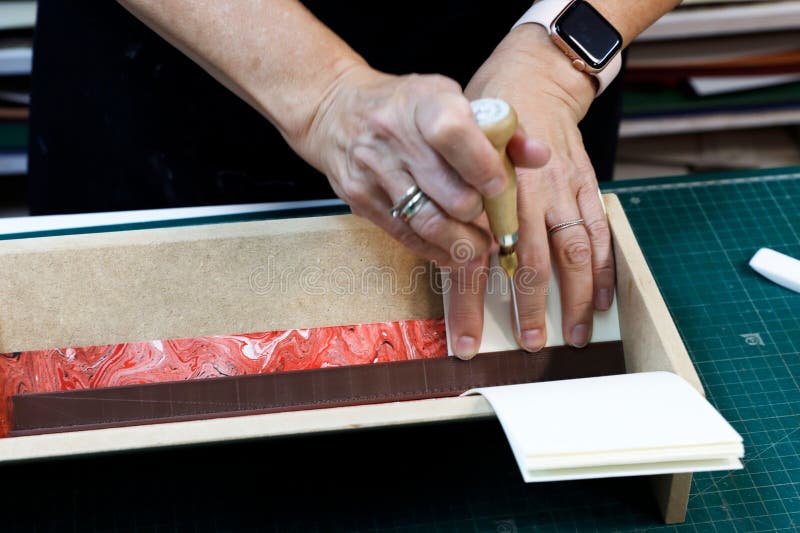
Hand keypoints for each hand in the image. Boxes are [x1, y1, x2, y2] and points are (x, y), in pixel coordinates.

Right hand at [300, 65, 547, 266]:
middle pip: (450, 194)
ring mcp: (374, 170)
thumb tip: (541, 157)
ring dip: (462, 243)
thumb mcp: (449, 99)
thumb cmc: (406, 106)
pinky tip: (452, 251)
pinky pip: (406, 235)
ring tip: (478, 246)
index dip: (484, 168)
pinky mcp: (360, 199)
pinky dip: (435, 250)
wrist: (334, 111)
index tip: (497, 186)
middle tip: (491, 220)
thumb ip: (499, 128)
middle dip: (479, 214)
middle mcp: (394, 135)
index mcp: (423, 102)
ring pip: (429, 223)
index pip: (454, 135)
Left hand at [464, 24, 615, 351]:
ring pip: (574, 253)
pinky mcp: (587, 186)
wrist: (532, 78)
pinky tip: (603, 298)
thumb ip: (458, 201)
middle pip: (534, 262)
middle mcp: (533, 193)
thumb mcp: (460, 154)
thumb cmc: (487, 119)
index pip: (484, 256)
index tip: (469, 334)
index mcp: (495, 189)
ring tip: (577, 333)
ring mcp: (566, 190)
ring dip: (577, 297)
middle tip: (531, 343)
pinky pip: (599, 232)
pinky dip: (604, 268)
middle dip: (533, 307)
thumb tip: (450, 251)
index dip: (474, 298)